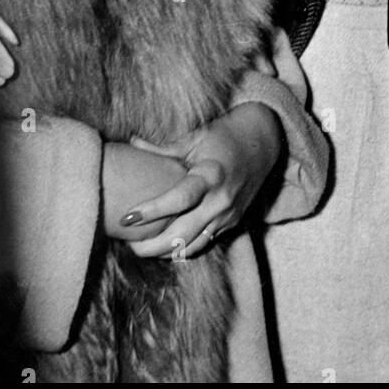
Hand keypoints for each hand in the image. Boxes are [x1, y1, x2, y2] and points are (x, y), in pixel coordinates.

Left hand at [120, 103, 283, 259]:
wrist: (262, 144)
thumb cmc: (224, 136)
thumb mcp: (196, 137)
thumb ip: (164, 149)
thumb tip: (132, 144)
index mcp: (211, 175)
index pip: (179, 199)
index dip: (152, 210)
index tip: (127, 217)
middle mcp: (221, 200)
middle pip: (183, 233)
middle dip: (153, 245)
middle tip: (128, 244)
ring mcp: (228, 215)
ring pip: (194, 246)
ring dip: (166, 252)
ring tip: (140, 250)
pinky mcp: (232, 223)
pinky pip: (204, 243)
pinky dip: (183, 249)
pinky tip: (164, 249)